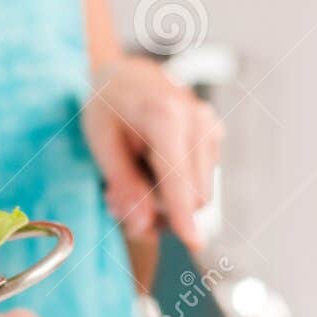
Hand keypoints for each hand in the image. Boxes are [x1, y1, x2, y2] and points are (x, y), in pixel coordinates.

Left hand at [81, 56, 222, 248]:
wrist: (126, 74)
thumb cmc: (108, 105)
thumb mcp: (101, 144)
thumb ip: (124, 185)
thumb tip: (145, 224)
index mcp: (166, 117)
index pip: (179, 178)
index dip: (182, 215)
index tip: (193, 242)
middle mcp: (198, 121)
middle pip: (193, 195)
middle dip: (160, 212)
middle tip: (117, 202)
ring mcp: (211, 127)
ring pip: (199, 193)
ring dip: (166, 202)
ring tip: (129, 184)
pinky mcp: (214, 136)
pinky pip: (200, 180)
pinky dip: (176, 188)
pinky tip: (150, 173)